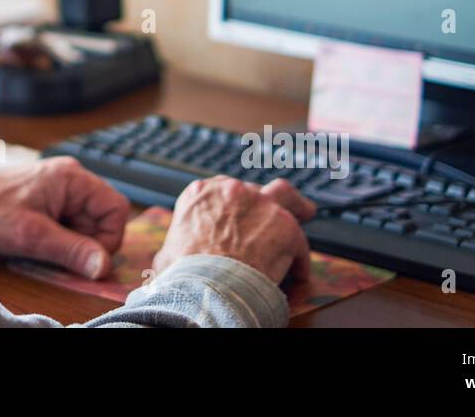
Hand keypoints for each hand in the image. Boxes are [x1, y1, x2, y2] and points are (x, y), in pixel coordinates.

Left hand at [0, 157, 130, 278]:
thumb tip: (103, 267)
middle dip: (85, 242)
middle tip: (55, 252)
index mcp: (72, 177)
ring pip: (85, 224)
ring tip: (40, 245)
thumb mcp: (32, 236)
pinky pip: (68, 223)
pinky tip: (36, 240)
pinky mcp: (48, 199)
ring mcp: (59, 188)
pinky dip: (58, 238)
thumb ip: (72, 250)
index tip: (86, 258)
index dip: (108, 238)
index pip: (116, 208)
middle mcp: (70, 178)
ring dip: (70, 242)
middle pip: (101, 218)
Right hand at [151, 177, 315, 283]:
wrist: (205, 286)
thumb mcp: (168, 254)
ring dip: (296, 205)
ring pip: (285, 196)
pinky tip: (299, 272)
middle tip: (275, 209)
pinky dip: (300, 257)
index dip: (235, 204)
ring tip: (306, 212)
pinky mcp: (284, 227)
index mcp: (201, 194)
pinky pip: (299, 241)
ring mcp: (261, 205)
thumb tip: (169, 261)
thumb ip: (175, 247)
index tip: (241, 213)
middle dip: (265, 199)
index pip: (225, 189)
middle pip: (256, 188)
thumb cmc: (184, 274)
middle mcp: (232, 192)